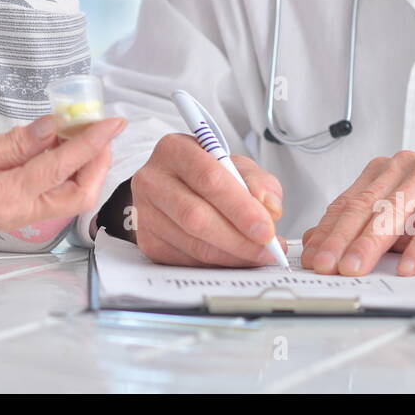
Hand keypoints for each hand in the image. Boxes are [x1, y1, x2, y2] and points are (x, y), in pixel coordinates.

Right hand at [0, 114, 124, 258]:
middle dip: (97, 162)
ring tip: (82, 134)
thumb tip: (51, 128)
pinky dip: (63, 172)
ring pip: (68, 197)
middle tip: (100, 129)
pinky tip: (56, 148)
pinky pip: (50, 195)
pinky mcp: (11, 211)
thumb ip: (13, 143)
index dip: (92, 143)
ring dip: (83, 167)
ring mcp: (17, 216)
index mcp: (8, 197)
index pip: (63, 168)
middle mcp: (19, 213)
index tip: (112, 122)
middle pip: (79, 194)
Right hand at [129, 132, 287, 266]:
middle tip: (267, 249)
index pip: (208, 179)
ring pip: (192, 244)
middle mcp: (153, 180)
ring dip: (232, 256)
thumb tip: (268, 208)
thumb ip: (259, 183)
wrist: (176, 187)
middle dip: (239, 239)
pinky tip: (235, 258)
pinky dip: (218, 265)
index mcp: (175, 150)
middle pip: (196, 216)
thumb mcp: (238, 167)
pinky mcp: (147, 241)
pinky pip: (187, 261)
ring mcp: (145, 213)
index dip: (240, 208)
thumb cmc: (208, 175)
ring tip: (258, 255)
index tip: (266, 228)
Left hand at [301, 151, 414, 276]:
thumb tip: (317, 244)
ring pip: (392, 212)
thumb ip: (364, 231)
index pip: (347, 202)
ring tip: (354, 269)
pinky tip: (408, 269)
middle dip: (340, 239)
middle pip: (364, 206)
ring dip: (370, 245)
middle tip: (324, 266)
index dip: (327, 231)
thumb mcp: (400, 228)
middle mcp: (402, 166)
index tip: (311, 257)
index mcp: (384, 171)